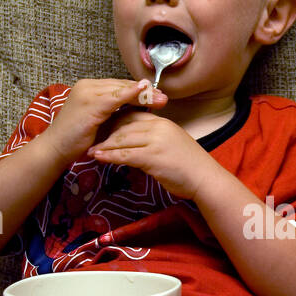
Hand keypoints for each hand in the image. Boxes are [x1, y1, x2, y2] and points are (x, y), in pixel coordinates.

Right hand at [44, 78, 167, 163]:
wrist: (55, 149)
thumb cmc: (75, 139)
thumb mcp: (97, 121)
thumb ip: (112, 112)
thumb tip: (134, 110)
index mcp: (89, 88)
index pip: (118, 86)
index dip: (138, 90)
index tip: (156, 95)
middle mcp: (87, 86)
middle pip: (121, 86)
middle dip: (144, 92)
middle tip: (164, 96)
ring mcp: (87, 93)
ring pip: (120, 90)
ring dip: (142, 94)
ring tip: (160, 98)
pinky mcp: (89, 104)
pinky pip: (114, 97)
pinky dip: (130, 94)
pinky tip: (143, 92)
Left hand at [88, 109, 219, 199]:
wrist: (205, 178)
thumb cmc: (190, 166)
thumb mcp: (172, 145)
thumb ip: (156, 140)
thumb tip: (139, 143)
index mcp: (163, 123)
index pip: (133, 116)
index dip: (115, 122)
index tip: (102, 129)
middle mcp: (158, 127)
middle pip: (124, 125)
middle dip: (106, 133)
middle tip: (91, 139)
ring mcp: (155, 141)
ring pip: (122, 139)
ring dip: (104, 145)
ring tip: (90, 150)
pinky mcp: (153, 156)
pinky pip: (125, 154)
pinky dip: (109, 156)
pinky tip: (99, 158)